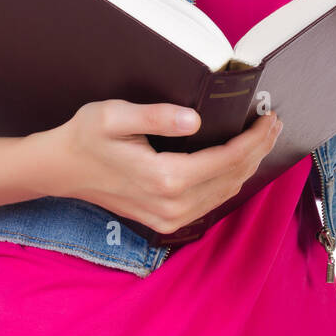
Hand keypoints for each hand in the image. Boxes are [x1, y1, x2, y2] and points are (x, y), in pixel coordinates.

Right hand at [35, 99, 283, 235]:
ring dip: (247, 165)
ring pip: (226, 192)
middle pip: (232, 177)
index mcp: (165, 178)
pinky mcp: (166, 220)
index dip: (254, 138)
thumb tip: (194, 120)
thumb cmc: (86, 136)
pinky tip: (235, 161)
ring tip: (261, 138)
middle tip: (273, 122)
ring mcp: (170, 218)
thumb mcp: (114, 115)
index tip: (269, 117)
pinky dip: (229, 180)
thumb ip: (156, 115)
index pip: (227, 158)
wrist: (61, 169)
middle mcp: (173, 204)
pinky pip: (211, 202)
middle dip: (257, 149)